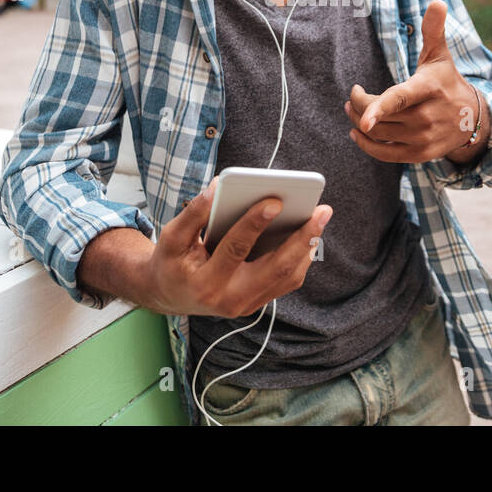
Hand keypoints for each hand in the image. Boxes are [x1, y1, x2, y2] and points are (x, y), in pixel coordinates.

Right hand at [142, 174, 332, 317]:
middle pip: (276, 269)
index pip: (235, 249)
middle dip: (302, 238)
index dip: (254, 223)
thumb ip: (193, 213)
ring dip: (308, 247)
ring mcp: (247, 305)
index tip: (275, 200)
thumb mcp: (171, 237)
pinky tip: (308, 233)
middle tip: (321, 210)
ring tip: (319, 217)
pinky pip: (286, 280)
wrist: (169, 296)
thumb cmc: (171, 262)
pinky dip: (300, 257)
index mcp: (206, 283)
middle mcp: (231, 299)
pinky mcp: (257, 303)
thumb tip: (218, 186)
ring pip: (288, 277)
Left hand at [344, 0, 485, 163]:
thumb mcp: (441, 55)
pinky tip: (358, 132)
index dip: (378, 106)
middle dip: (359, 105)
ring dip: (358, 121)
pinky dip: (366, 144)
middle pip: (380, 115)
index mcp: (429, 89)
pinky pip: (385, 153)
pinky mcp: (420, 155)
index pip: (400, 98)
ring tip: (353, 109)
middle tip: (354, 95)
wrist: (472, 119)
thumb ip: (433, 30)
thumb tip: (437, 2)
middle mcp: (427, 116)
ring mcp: (424, 138)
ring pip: (379, 133)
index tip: (360, 111)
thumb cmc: (447, 82)